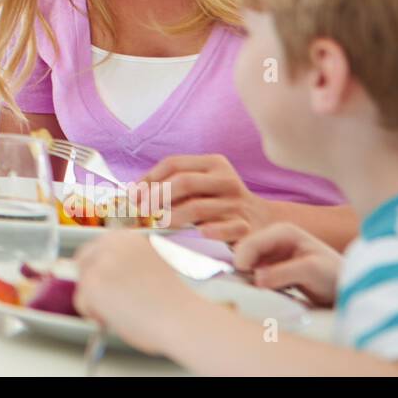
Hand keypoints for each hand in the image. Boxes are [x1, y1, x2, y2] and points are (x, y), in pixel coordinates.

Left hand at [73, 231, 200, 354]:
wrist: (182, 317)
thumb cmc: (174, 302)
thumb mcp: (150, 267)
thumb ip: (127, 265)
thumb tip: (108, 277)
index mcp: (128, 237)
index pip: (97, 248)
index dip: (99, 269)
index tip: (103, 283)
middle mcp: (111, 243)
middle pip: (82, 261)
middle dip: (90, 281)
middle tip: (105, 302)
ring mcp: (100, 262)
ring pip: (83, 284)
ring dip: (97, 301)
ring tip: (125, 312)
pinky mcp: (92, 282)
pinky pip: (81, 303)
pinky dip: (95, 315)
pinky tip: (119, 317)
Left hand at [139, 153, 272, 242]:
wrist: (263, 222)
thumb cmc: (220, 203)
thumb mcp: (202, 185)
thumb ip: (172, 184)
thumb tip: (134, 193)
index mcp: (214, 164)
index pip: (174, 164)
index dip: (149, 178)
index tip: (134, 195)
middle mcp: (226, 180)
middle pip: (184, 182)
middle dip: (156, 197)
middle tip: (141, 211)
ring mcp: (237, 204)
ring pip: (197, 207)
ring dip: (171, 217)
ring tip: (157, 224)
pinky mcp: (245, 226)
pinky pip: (225, 228)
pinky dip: (208, 231)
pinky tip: (196, 233)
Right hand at [233, 222, 341, 306]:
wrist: (344, 288)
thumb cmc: (333, 275)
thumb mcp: (311, 270)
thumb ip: (283, 272)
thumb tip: (256, 279)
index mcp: (282, 232)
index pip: (251, 243)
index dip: (242, 260)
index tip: (241, 280)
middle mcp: (273, 240)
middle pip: (245, 253)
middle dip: (241, 270)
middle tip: (245, 290)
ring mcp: (271, 255)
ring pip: (246, 266)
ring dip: (246, 279)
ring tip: (253, 293)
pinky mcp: (270, 270)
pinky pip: (252, 276)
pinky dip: (252, 285)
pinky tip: (260, 294)